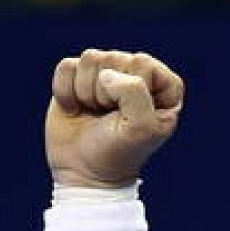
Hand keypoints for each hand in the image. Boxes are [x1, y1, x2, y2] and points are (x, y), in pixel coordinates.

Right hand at [46, 48, 185, 187]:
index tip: (129, 116)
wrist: (84, 173)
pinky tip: (77, 109)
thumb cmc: (119, 152)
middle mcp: (136, 74)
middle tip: (110, 118)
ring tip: (95, 114)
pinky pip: (66, 67)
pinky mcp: (76, 77)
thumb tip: (106, 74)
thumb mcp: (140, 128)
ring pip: (89, 59)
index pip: (142, 62)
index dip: (130, 90)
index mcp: (163, 85)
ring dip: (87, 93)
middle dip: (106, 93)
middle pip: (114, 58)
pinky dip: (66, 92)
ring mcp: (106, 74)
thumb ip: (134, 93)